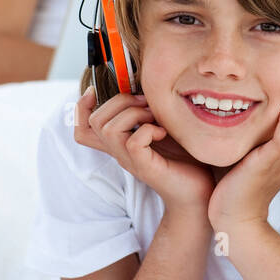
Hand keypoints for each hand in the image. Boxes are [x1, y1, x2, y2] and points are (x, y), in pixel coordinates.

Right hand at [74, 86, 214, 212]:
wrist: (198, 192)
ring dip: (133, 114)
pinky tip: (163, 133)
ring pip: (109, 129)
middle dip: (119, 101)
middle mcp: (120, 151)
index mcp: (120, 143)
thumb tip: (146, 86)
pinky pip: (133, 142)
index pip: (84, 129)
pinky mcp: (145, 167)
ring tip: (154, 119)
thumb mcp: (164, 128)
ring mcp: (130, 160)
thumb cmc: (185, 158)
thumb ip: (150, 112)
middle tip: (147, 105)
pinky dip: (148, 130)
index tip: (96, 90)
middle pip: (96, 121)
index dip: (81, 107)